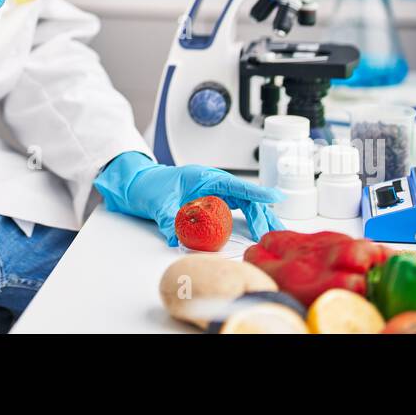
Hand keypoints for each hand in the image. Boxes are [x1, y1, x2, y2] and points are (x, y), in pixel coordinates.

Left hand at [94, 151, 283, 245]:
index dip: (256, 192)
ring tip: (271, 233)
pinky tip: (257, 230)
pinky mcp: (213, 202)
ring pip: (244, 204)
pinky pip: (235, 210)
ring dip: (258, 217)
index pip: (235, 184)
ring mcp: (215, 193)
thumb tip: (174, 237)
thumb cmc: (151, 185)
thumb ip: (167, 219)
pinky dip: (248, 219)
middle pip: (245, 197)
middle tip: (270, 232)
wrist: (140, 184)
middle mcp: (214, 183)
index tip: (274, 197)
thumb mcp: (158, 202)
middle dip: (261, 213)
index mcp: (204, 177)